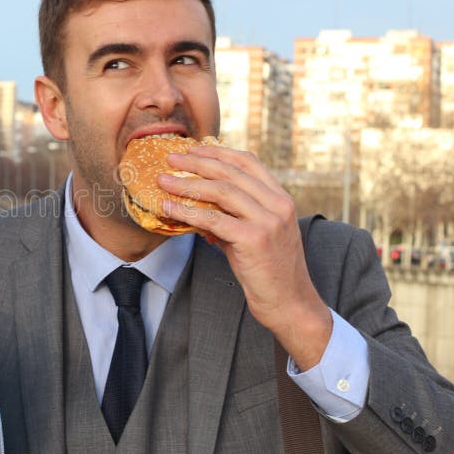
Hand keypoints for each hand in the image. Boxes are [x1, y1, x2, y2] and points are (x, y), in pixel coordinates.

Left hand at [158, 145, 331, 370]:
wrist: (290, 303)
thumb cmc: (269, 271)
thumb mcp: (255, 235)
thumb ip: (232, 216)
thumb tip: (197, 207)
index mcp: (280, 198)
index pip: (248, 162)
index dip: (218, 152)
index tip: (193, 150)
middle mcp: (278, 205)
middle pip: (231, 172)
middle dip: (197, 163)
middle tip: (171, 159)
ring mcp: (268, 221)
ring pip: (221, 192)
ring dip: (187, 185)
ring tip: (164, 181)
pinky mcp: (254, 239)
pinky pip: (213, 220)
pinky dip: (187, 212)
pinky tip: (169, 208)